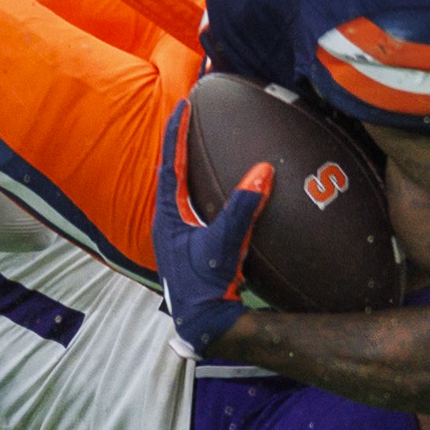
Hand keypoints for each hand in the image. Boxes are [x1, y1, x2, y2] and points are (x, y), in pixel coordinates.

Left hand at [152, 99, 270, 356]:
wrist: (205, 324)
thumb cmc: (206, 285)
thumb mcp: (225, 243)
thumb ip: (244, 207)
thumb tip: (262, 171)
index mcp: (168, 215)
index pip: (170, 163)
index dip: (176, 132)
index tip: (183, 104)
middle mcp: (168, 221)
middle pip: (170, 171)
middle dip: (178, 142)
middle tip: (189, 116)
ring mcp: (176, 234)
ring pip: (180, 189)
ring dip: (188, 165)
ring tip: (198, 142)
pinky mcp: (188, 245)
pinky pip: (192, 205)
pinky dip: (201, 188)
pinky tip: (215, 188)